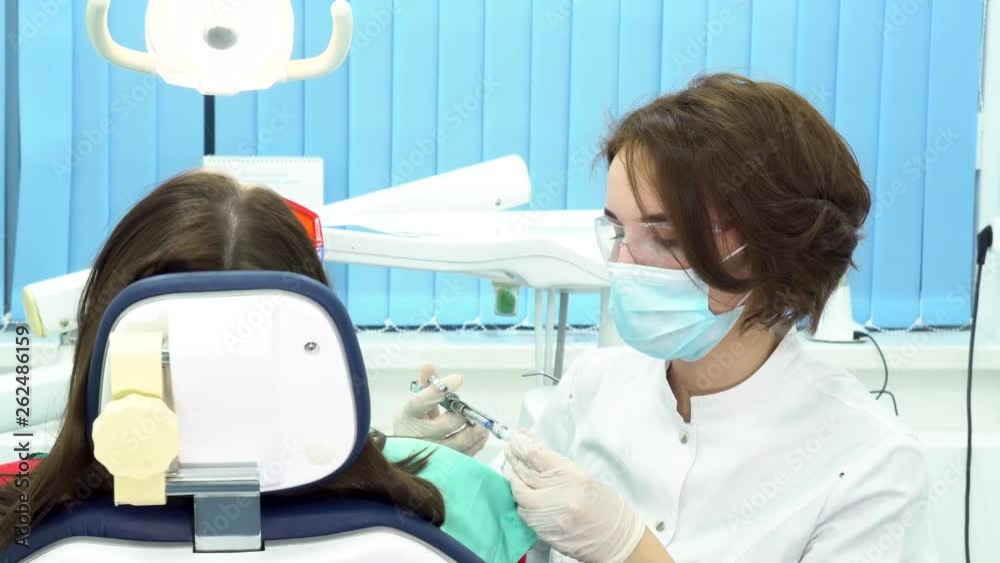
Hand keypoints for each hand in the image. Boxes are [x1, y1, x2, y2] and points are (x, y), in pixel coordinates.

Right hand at [392, 364, 488, 455]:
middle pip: (446, 425)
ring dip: (474, 431)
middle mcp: (418, 434)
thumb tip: (428, 364)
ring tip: (480, 424)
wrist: (405, 453)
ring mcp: (431, 452)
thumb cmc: (414, 423)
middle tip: (469, 410)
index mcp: (409, 415)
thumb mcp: (417, 403)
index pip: (423, 400)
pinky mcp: (443, 465)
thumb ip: (426, 384)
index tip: (458, 379)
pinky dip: (476, 444)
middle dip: (462, 415)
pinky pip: (464, 456)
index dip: (441, 389)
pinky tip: (480, 435)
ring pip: (458, 443)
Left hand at [505, 432, 646, 562]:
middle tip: (510, 448)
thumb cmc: (607, 507)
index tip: (517, 437)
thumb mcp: (587, 478)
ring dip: (514, 479)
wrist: (617, 540)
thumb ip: (560, 467)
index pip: (538, 456)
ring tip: (513, 469)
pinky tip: (521, 493)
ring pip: (520, 493)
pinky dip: (521, 501)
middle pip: (526, 472)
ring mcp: (551, 516)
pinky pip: (524, 513)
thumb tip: (537, 453)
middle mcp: (561, 495)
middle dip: (515, 458)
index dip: (524, 445)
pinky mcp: (545, 532)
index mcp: (575, 477)